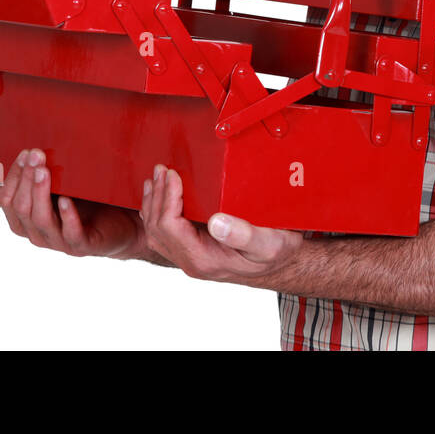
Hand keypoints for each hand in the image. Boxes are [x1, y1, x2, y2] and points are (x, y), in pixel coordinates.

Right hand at [0, 148, 148, 259]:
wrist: (120, 225)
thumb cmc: (81, 205)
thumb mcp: (46, 191)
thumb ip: (14, 188)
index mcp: (25, 221)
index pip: (8, 201)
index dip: (13, 178)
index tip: (25, 153)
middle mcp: (38, 234)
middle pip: (22, 209)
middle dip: (26, 180)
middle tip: (37, 154)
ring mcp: (60, 242)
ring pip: (41, 221)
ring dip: (41, 193)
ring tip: (46, 171)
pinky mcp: (83, 246)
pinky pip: (71, 234)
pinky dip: (67, 216)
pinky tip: (66, 200)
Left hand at [139, 163, 302, 281]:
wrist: (280, 265)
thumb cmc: (277, 252)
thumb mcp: (269, 243)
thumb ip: (244, 234)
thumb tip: (216, 222)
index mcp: (203, 259)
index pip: (170, 227)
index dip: (167, 198)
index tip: (174, 174)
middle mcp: (191, 261)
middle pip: (157, 229)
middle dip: (157, 196)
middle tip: (161, 169)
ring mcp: (189, 257)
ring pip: (156, 232)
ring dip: (154, 202)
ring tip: (156, 177)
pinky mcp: (191, 250)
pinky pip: (164, 233)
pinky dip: (158, 211)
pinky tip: (160, 195)